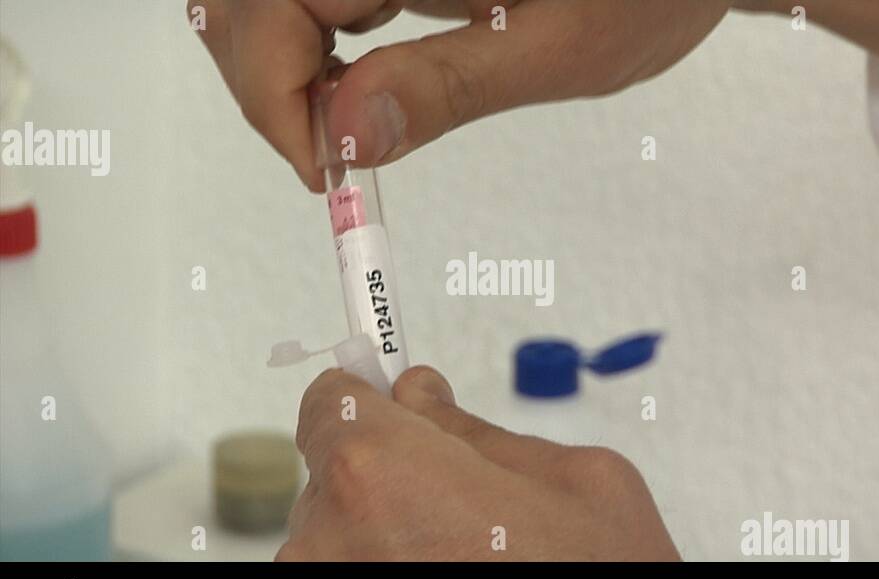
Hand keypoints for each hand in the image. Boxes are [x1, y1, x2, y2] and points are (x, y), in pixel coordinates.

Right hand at [191, 0, 731, 191]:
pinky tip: (349, 91)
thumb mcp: (558, 50)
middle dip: (264, 81)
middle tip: (327, 161)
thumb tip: (347, 138)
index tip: (323, 172)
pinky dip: (309, 50)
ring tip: (341, 135)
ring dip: (280, 69)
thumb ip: (449, 86)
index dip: (273, 89)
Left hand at [277, 366, 679, 560]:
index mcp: (380, 472)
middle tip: (459, 496)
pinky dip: (387, 567)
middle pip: (339, 470)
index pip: (328, 402)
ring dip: (389, 530)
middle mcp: (330, 537)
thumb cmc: (598, 574)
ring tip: (464, 556)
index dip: (371, 397)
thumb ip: (475, 428)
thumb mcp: (573, 479)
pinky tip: (449, 577)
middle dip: (392, 469)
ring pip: (341, 532)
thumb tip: (420, 395)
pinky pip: (349, 570)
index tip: (393, 402)